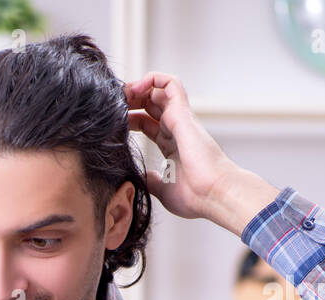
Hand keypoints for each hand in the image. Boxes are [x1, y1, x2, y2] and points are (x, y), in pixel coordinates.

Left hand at [124, 72, 239, 221]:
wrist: (212, 194)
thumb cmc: (195, 196)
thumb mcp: (163, 189)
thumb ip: (151, 180)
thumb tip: (141, 178)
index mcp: (172, 145)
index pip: (147, 123)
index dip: (130, 119)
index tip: (113, 125)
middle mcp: (177, 129)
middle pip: (151, 104)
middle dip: (130, 101)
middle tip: (112, 106)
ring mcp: (180, 119)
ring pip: (159, 90)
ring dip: (137, 87)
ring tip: (121, 95)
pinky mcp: (182, 113)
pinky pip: (171, 84)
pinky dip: (153, 78)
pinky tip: (136, 88)